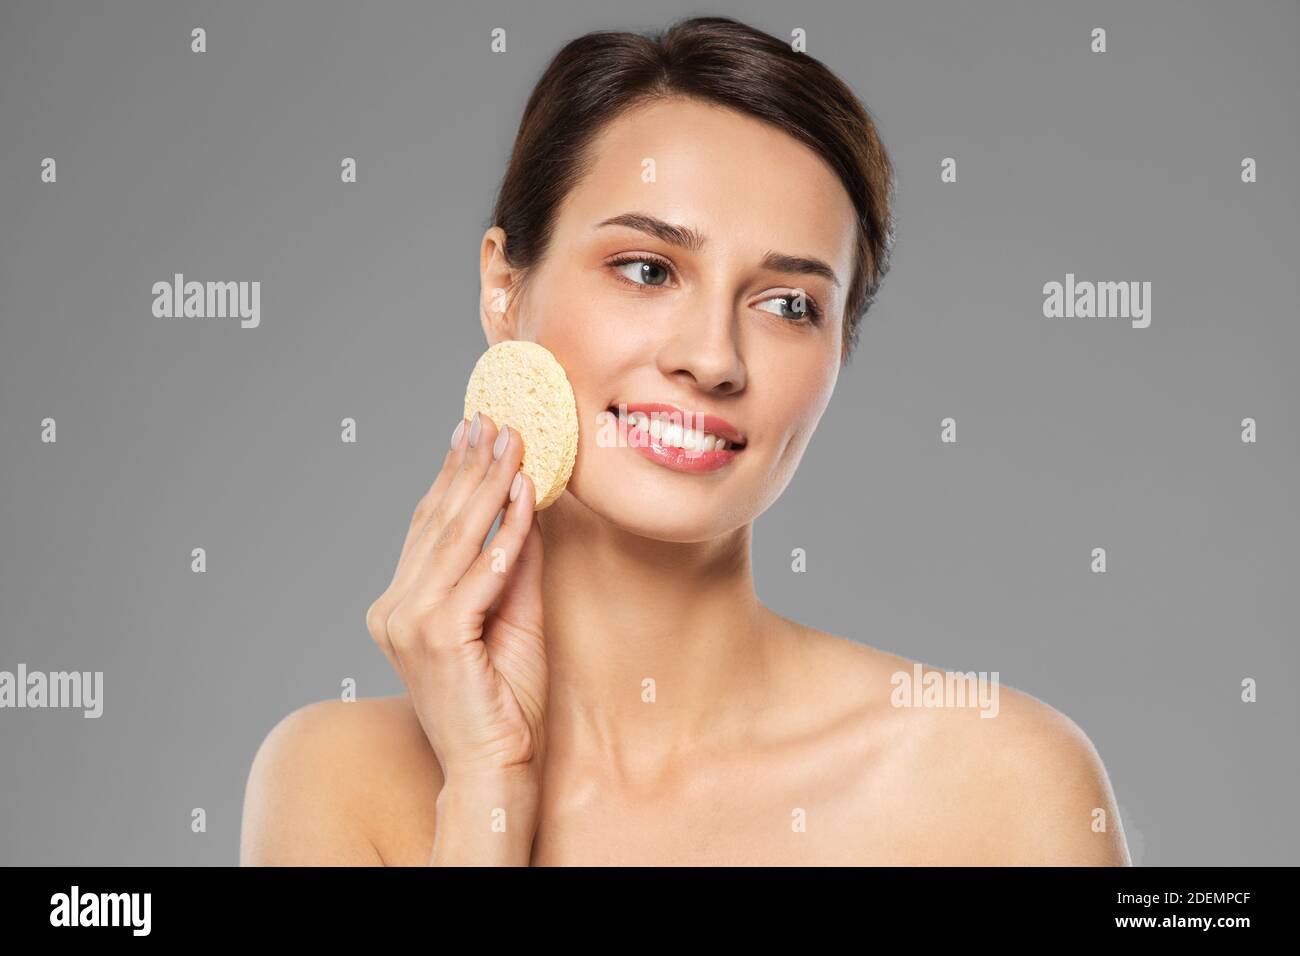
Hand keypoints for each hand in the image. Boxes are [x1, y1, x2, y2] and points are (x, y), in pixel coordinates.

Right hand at [365, 412, 548, 789]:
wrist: (496, 766)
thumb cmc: (503, 701)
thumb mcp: (512, 617)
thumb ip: (514, 565)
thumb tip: (527, 505)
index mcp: (400, 606)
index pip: (427, 527)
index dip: (451, 476)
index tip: (472, 431)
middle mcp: (395, 609)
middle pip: (437, 522)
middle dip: (470, 466)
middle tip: (495, 419)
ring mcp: (411, 623)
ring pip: (455, 537)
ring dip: (488, 484)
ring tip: (511, 441)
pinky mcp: (438, 636)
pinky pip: (481, 571)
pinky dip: (506, 531)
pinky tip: (524, 495)